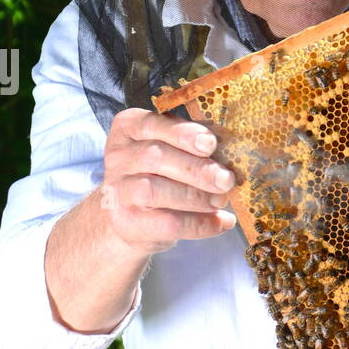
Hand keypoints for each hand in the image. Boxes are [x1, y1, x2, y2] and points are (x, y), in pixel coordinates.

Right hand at [99, 108, 237, 255]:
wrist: (128, 220)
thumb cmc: (159, 176)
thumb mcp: (169, 151)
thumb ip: (192, 146)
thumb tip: (231, 154)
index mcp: (129, 129)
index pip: (152, 124)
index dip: (183, 134)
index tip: (210, 144)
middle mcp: (118, 157)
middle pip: (155, 158)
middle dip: (196, 169)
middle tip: (226, 180)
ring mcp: (119, 191)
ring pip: (155, 190)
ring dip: (197, 196)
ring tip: (221, 200)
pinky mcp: (128, 223)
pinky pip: (167, 223)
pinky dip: (200, 224)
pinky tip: (220, 221)